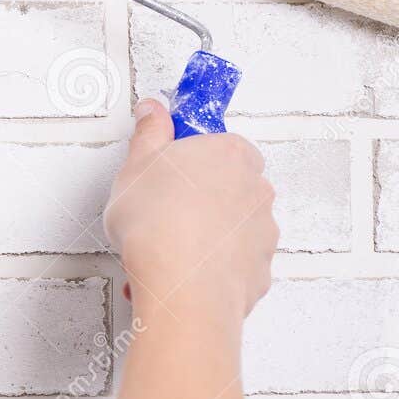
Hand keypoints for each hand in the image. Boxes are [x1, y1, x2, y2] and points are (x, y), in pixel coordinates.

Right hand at [103, 99, 277, 321]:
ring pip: (233, 228)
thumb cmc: (158, 224)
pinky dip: (213, 270)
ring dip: (206, 237)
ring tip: (167, 252)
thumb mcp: (136, 165)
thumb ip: (149, 133)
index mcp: (230, 154)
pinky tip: (182, 276)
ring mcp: (262, 232)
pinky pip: (235, 264)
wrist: (179, 286)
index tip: (172, 171)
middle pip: (230, 186)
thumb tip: (153, 112)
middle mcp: (255, 189)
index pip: (222, 144)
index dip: (193, 159)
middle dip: (201, 200)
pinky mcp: (259, 271)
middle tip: (164, 213)